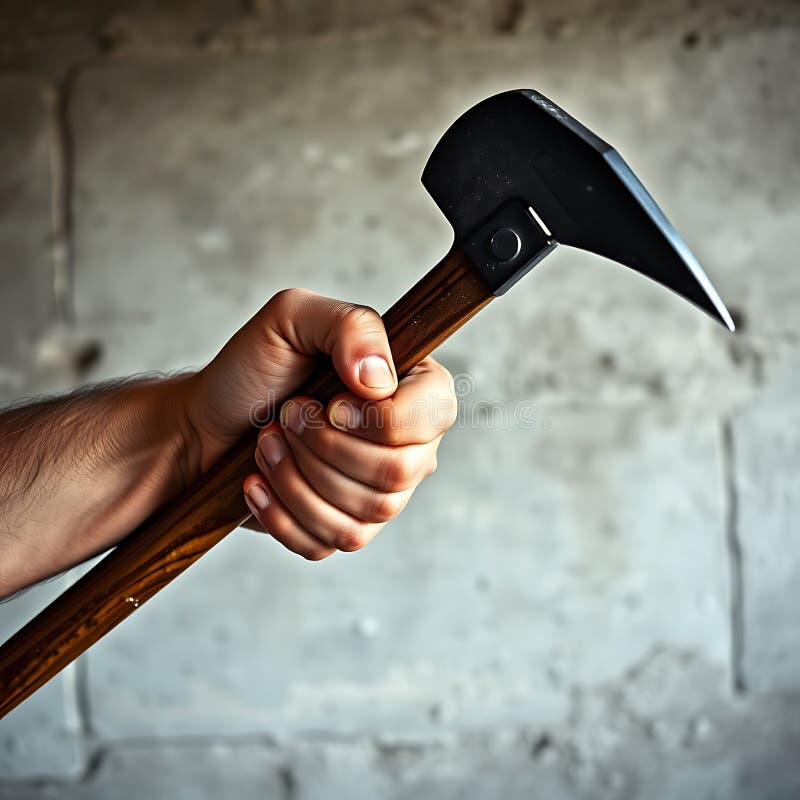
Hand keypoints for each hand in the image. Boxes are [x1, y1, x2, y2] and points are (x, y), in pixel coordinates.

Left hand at [186, 289, 456, 559]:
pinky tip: (259, 483)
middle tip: (286, 416)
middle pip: (398, 472)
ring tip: (268, 443)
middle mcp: (407, 443)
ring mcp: (379, 492)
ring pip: (365, 512)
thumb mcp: (293, 318)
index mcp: (410, 387)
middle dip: (324, 447)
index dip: (380, 419)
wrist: (207, 423)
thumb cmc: (253, 369)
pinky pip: (331, 541)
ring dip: (298, 477)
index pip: (434, 414)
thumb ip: (350, 326)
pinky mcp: (344, 528)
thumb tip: (380, 381)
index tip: (327, 404)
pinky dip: (283, 513)